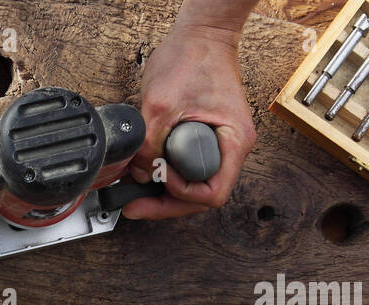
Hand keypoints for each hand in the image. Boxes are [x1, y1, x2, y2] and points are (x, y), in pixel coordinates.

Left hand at [122, 25, 256, 219]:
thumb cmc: (192, 58)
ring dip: (164, 191)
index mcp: (234, 141)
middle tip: (135, 205)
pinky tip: (146, 173)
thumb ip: (148, 144)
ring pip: (193, 184)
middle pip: (201, 195)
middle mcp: (231, 147)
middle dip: (166, 203)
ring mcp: (218, 144)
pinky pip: (187, 167)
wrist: (201, 35)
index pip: (213, 193)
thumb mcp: (159, 104)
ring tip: (136, 191)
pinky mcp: (205, 139)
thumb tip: (140, 175)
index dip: (182, 194)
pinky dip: (166, 174)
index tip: (160, 179)